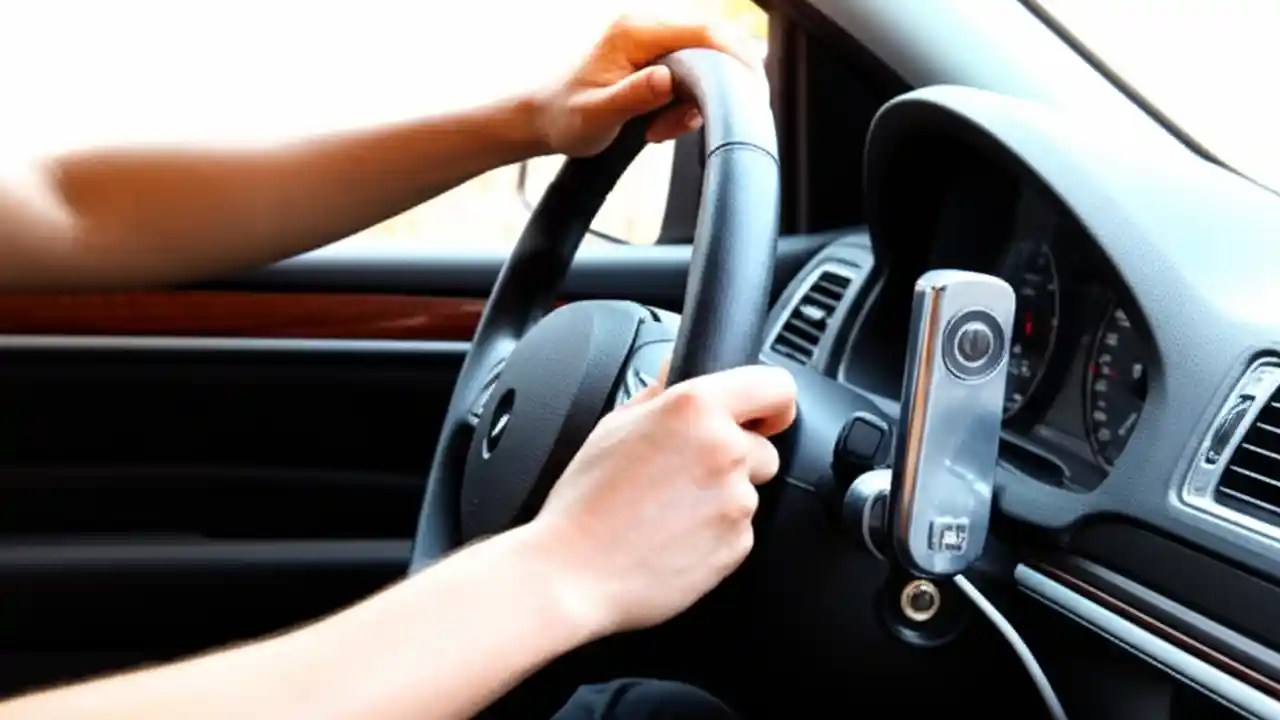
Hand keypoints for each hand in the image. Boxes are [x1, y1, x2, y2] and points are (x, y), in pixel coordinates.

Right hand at [527, 363, 796, 636]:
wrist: (573, 573)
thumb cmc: (585, 502)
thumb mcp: (614, 425)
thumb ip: (660, 390)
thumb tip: (678, 367)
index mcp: (695, 408)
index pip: (776, 386)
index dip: (772, 402)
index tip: (763, 416)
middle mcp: (725, 449)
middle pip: (763, 448)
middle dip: (736, 458)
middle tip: (684, 475)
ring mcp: (736, 501)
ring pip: (748, 492)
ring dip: (720, 499)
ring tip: (668, 511)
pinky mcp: (738, 545)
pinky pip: (738, 531)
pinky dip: (715, 534)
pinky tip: (673, 536)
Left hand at [532, 15, 765, 156]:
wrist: (543, 119)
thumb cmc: (565, 117)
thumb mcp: (597, 114)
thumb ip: (634, 96)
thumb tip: (668, 79)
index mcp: (634, 31)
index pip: (704, 31)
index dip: (737, 58)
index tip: (752, 91)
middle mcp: (647, 27)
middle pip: (714, 43)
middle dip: (718, 86)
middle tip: (695, 123)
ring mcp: (653, 41)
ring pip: (706, 63)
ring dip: (696, 102)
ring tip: (660, 130)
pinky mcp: (657, 57)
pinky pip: (692, 75)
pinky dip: (685, 104)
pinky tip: (660, 124)